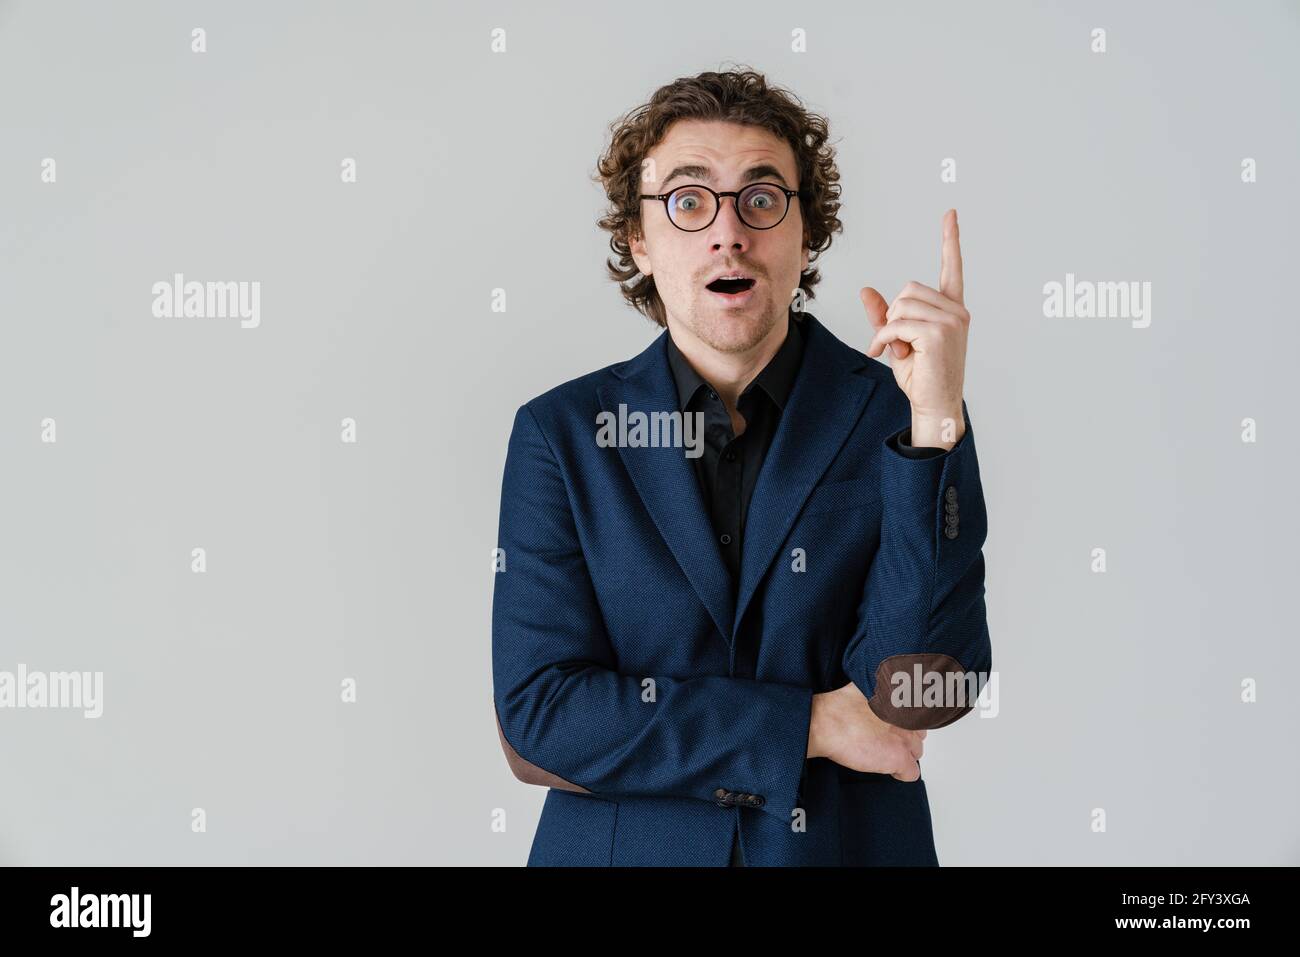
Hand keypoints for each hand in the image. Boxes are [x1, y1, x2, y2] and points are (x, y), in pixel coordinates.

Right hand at [807, 682, 926, 781]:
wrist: (830, 723)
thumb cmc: (841, 708)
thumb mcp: (869, 690)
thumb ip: (885, 695)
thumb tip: (885, 700)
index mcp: (904, 701)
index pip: (917, 717)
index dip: (902, 724)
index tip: (891, 726)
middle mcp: (909, 719)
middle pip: (918, 735)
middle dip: (904, 739)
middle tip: (884, 739)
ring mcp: (906, 739)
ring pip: (916, 753)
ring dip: (902, 754)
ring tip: (882, 752)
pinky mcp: (900, 759)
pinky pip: (911, 773)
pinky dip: (899, 773)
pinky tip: (883, 766)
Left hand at [859, 209, 969, 444]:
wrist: (934, 405)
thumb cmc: (921, 375)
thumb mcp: (898, 340)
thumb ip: (884, 315)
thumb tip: (866, 290)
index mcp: (952, 309)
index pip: (951, 269)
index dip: (950, 240)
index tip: (950, 214)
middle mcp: (956, 312)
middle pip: (908, 288)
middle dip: (894, 314)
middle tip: (898, 342)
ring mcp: (951, 322)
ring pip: (901, 305)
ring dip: (889, 329)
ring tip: (899, 350)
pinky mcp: (938, 334)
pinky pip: (896, 324)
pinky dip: (884, 339)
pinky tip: (889, 355)